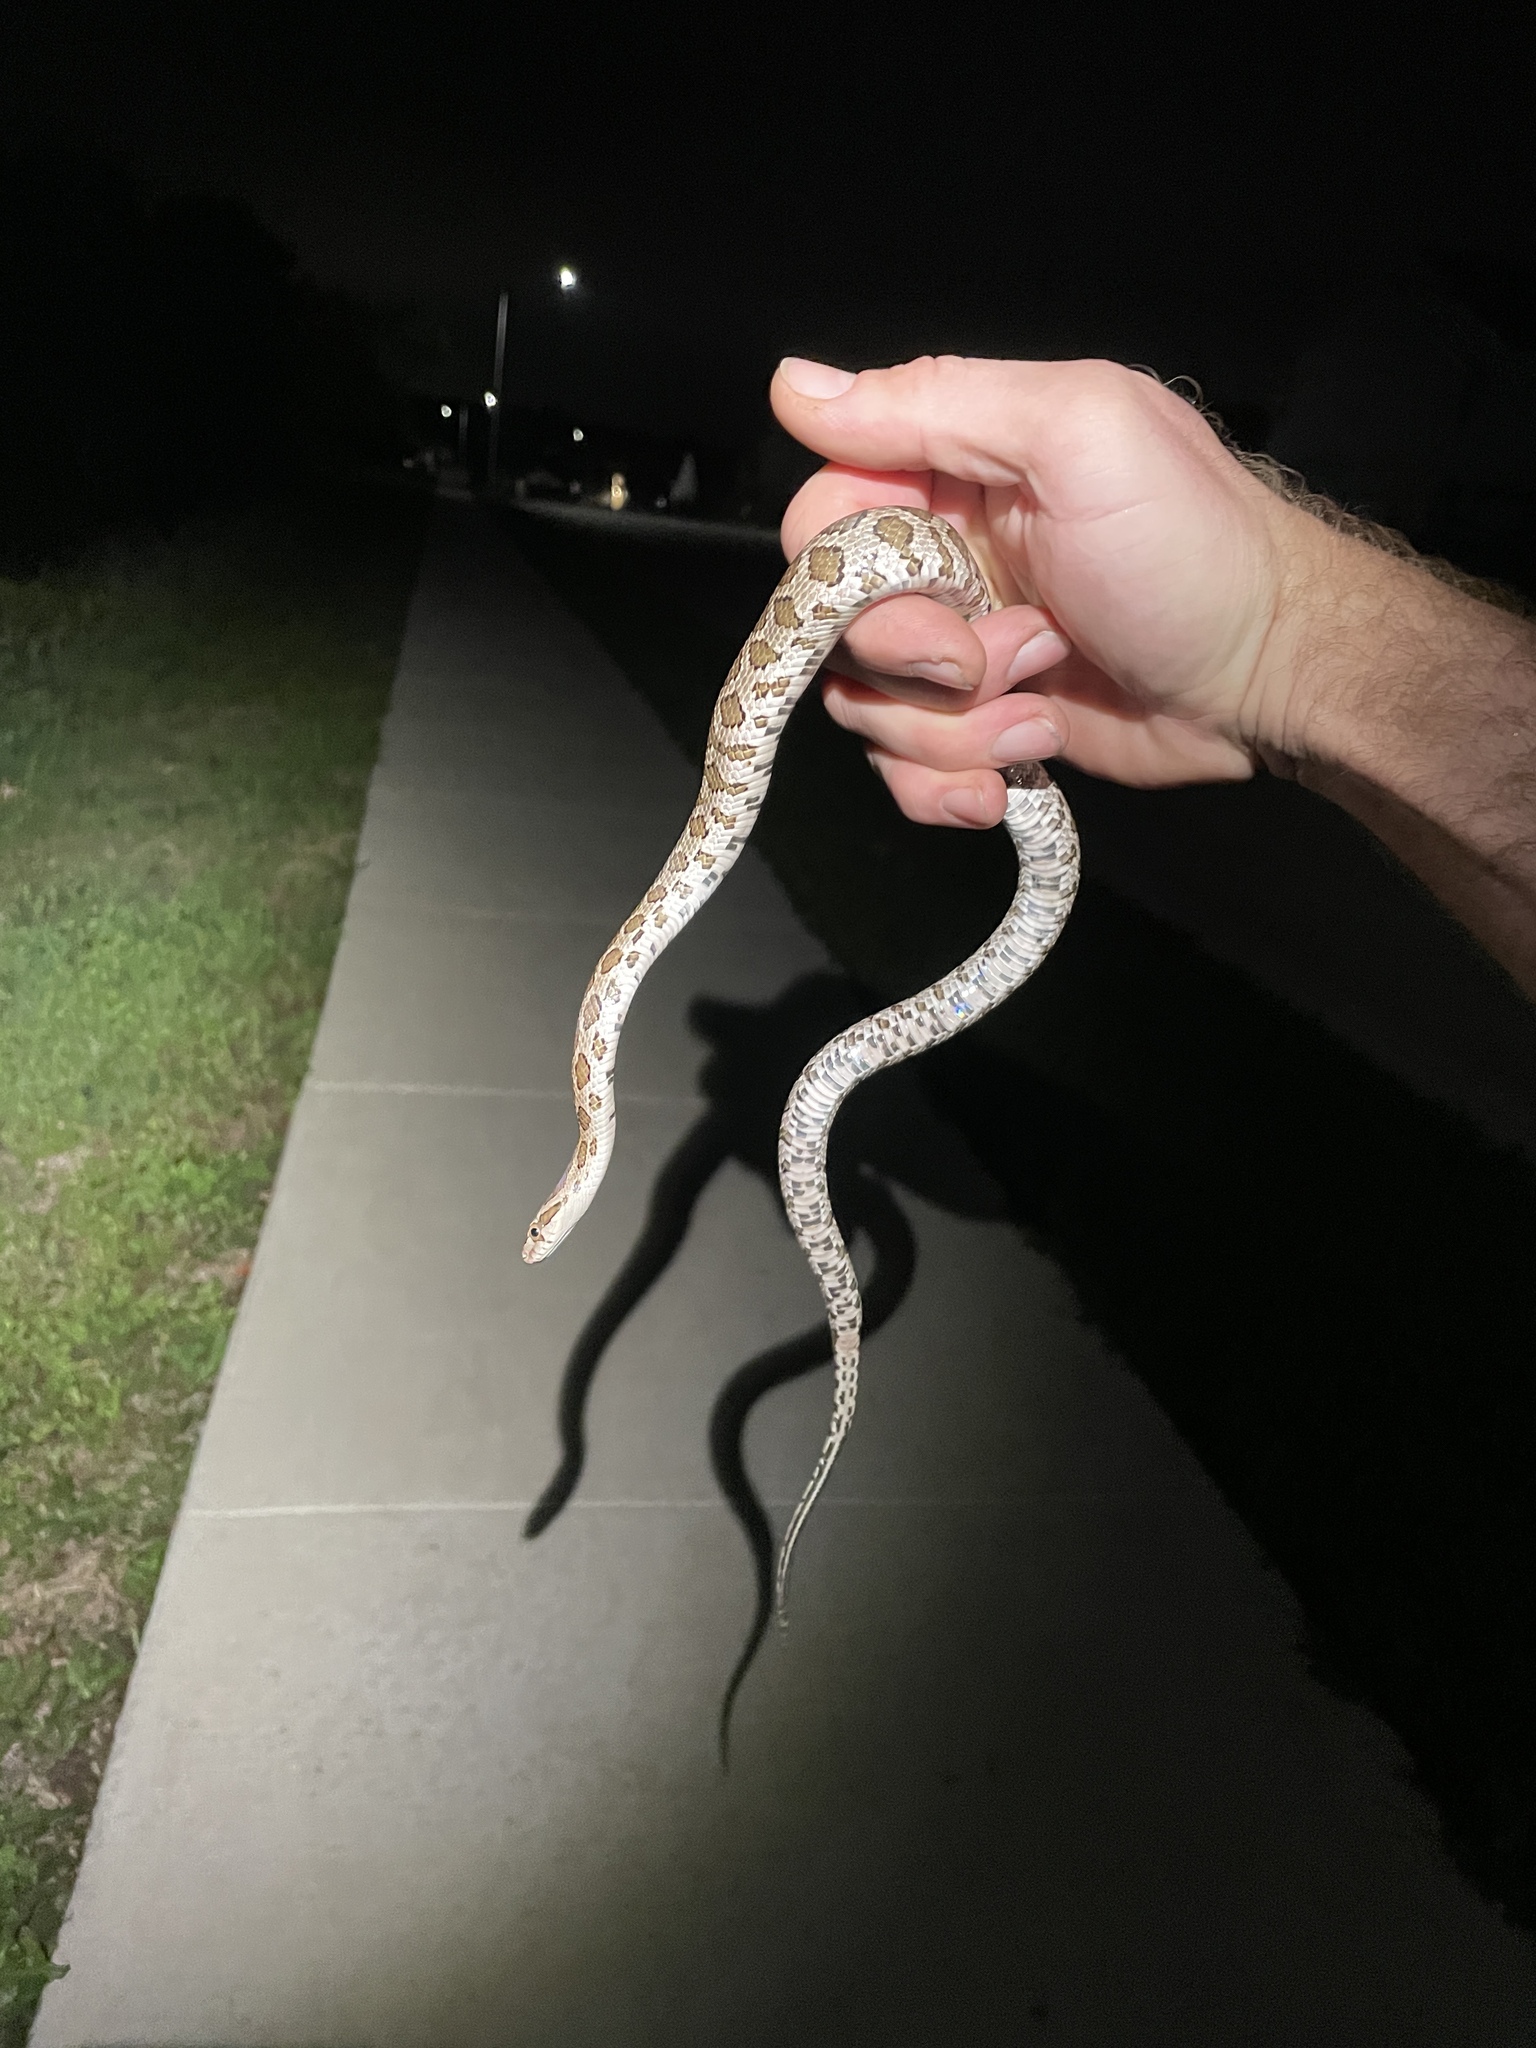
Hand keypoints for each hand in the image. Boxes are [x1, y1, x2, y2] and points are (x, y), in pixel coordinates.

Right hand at [772, 355, 1333, 827]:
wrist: (1276, 676)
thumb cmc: (1195, 549)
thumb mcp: (1075, 436)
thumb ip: (933, 401)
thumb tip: (793, 384)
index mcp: (955, 470)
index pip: (824, 514)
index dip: (849, 571)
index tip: (935, 590)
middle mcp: (946, 558)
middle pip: (836, 626)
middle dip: (912, 662)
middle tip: (1012, 654)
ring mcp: (961, 649)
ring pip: (867, 707)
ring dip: (950, 729)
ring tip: (1042, 709)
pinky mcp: (983, 725)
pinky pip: (905, 769)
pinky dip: (946, 784)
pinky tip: (1014, 772)